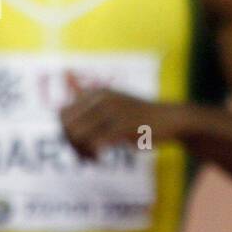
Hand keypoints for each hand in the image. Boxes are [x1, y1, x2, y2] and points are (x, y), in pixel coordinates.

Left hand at [59, 88, 182, 160]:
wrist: (170, 119)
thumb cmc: (139, 115)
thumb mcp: (112, 100)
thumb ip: (88, 93)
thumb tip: (65, 72)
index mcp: (96, 92)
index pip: (61, 114)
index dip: (64, 133)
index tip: (78, 144)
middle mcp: (102, 98)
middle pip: (67, 126)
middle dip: (71, 144)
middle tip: (85, 156)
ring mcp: (113, 111)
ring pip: (78, 136)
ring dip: (81, 152)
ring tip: (93, 158)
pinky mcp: (124, 126)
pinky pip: (95, 143)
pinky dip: (93, 154)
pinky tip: (101, 159)